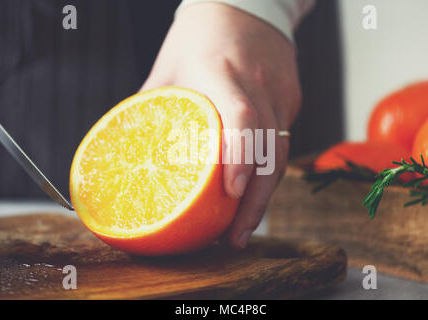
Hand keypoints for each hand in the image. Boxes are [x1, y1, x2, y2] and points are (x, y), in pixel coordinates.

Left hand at [141, 3, 301, 247]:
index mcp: (221, 70)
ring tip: (243, 227)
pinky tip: (254, 192)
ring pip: (281, 152)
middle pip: (269, 149)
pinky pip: (283, 140)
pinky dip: (268, 171)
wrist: (246, 4)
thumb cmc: (200, 34)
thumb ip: (154, 108)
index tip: (232, 193)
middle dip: (256, 200)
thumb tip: (135, 152)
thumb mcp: (168, 66)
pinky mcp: (292, 99)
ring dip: (265, 194)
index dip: (239, 157)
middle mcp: (257, 83)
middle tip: (234, 237)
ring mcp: (281, 92)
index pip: (240, 117)